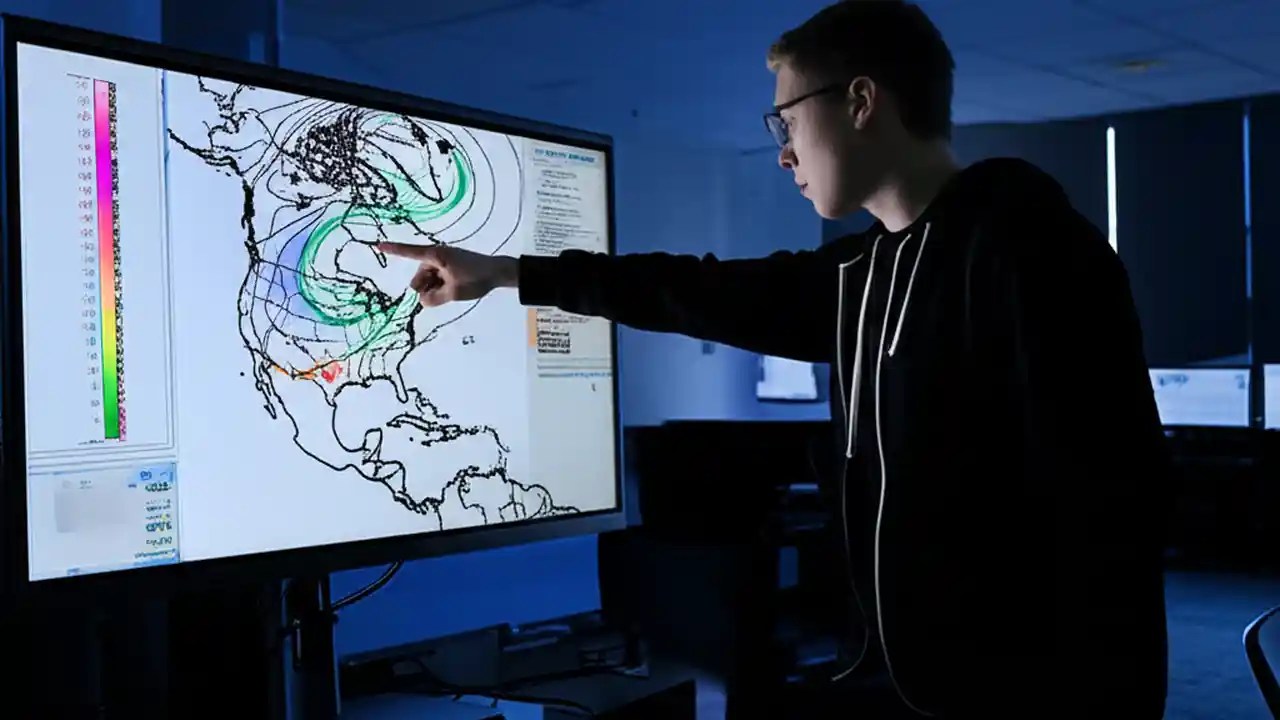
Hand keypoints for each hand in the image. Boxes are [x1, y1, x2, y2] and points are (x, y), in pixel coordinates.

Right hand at [377, 242, 517, 307]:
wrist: (497, 272)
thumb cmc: (475, 279)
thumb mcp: (453, 293)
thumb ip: (433, 298)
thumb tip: (422, 300)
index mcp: (436, 256)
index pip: (410, 252)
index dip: (394, 249)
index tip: (378, 244)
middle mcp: (436, 256)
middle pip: (418, 278)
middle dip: (426, 288)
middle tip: (446, 290)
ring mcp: (442, 261)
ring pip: (426, 281)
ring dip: (434, 288)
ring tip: (453, 289)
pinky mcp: (447, 267)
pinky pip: (435, 279)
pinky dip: (439, 286)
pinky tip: (453, 288)